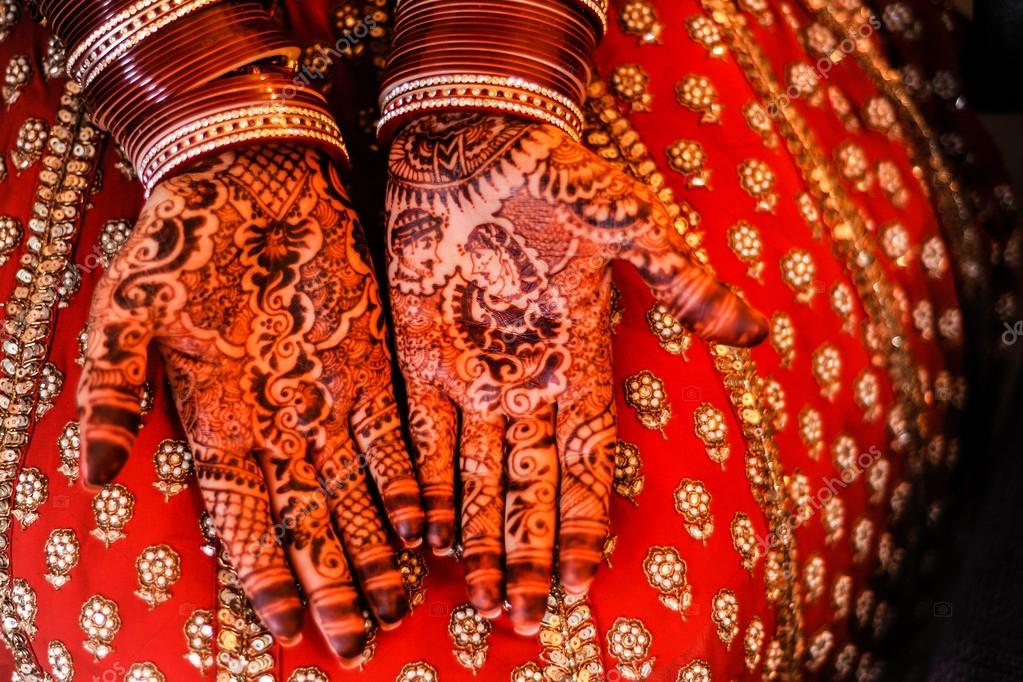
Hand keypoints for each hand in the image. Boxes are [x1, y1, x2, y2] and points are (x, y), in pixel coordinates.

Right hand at [78, 144, 423, 662]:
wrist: (250, 173)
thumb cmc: (182, 237)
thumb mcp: (127, 309)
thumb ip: (111, 386)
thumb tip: (92, 471)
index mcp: (216, 417)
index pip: (244, 516)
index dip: (265, 574)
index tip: (286, 631)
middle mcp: (278, 420)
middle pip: (309, 519)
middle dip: (333, 581)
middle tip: (360, 642)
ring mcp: (327, 394)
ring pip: (356, 489)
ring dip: (377, 547)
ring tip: (397, 604)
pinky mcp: (371, 361)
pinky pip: (393, 434)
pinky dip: (409, 480)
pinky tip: (427, 528)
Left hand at [385, 113, 767, 633]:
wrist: (473, 137)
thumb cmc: (557, 176)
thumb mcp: (630, 225)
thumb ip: (683, 281)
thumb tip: (754, 333)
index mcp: (579, 357)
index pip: (585, 460)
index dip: (583, 523)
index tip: (581, 585)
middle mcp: (525, 379)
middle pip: (529, 484)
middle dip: (528, 552)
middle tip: (522, 620)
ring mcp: (470, 370)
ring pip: (476, 472)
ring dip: (480, 535)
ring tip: (480, 598)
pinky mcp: (419, 351)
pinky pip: (420, 430)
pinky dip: (425, 481)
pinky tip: (428, 533)